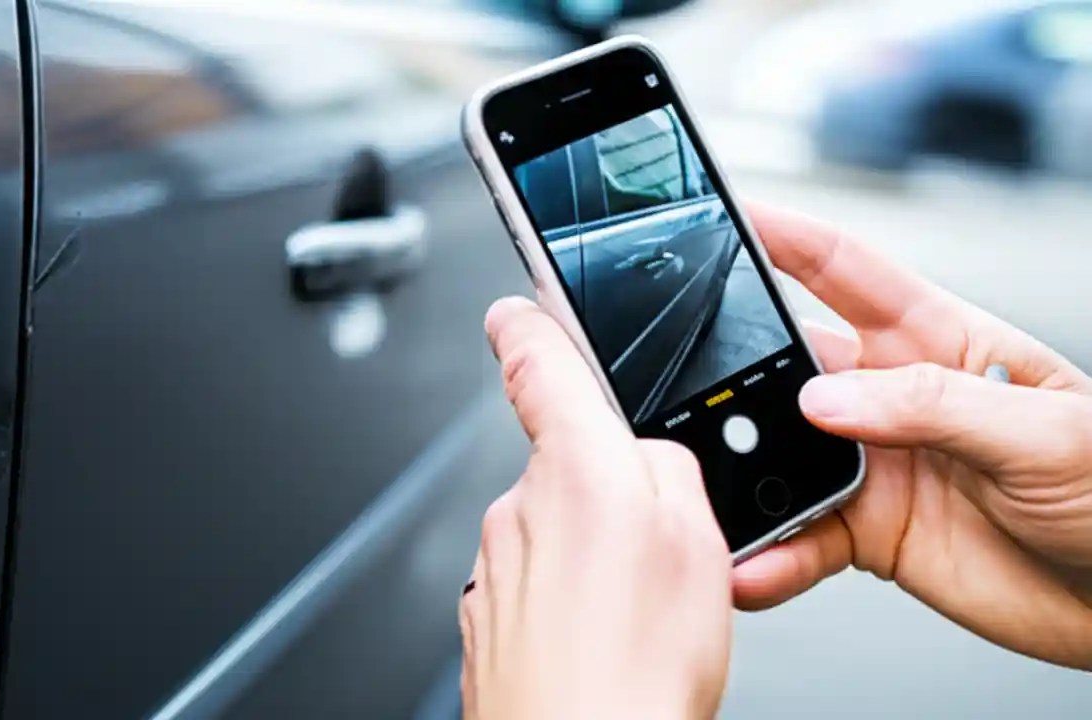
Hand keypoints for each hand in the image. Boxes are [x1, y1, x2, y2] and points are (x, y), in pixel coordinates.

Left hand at [460, 298, 731, 719]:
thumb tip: (648, 458)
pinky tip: (603, 639)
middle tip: (656, 550)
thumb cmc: (634, 670)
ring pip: (555, 532)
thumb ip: (670, 470)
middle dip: (608, 491)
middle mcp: (520, 506)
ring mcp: (497, 565)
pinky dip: (569, 604)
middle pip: (565, 463)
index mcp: (575, 466)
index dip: (528, 323)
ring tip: (634, 612)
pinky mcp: (487, 616)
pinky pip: (537, 586)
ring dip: (591, 557)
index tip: (516, 308)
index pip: (538, 361)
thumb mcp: (698, 542)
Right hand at [733, 204, 1091, 669]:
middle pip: (792, 365)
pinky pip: (801, 537)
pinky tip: (756, 565)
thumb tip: (827, 398)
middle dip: (738, 369)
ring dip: (742, 474)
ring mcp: (875, 465)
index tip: (729, 213)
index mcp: (942, 342)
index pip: (849, 273)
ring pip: (779, 455)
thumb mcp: (1047, 430)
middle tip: (698, 390)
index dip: (786, 238)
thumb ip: (933, 406)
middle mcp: (895, 398)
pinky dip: (771, 554)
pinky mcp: (868, 533)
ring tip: (717, 493)